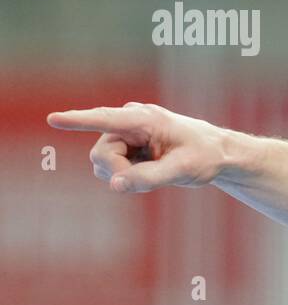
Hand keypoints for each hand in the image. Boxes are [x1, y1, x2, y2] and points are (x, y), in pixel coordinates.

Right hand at [47, 102, 230, 192]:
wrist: (216, 154)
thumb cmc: (205, 156)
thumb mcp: (183, 170)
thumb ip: (148, 178)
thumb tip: (114, 185)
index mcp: (145, 118)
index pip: (105, 119)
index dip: (78, 120)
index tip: (53, 119)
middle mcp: (129, 122)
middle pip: (101, 154)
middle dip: (118, 172)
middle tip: (147, 180)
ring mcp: (125, 134)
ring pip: (104, 163)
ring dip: (124, 175)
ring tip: (156, 170)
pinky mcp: (125, 146)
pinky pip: (112, 168)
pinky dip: (128, 176)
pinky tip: (151, 169)